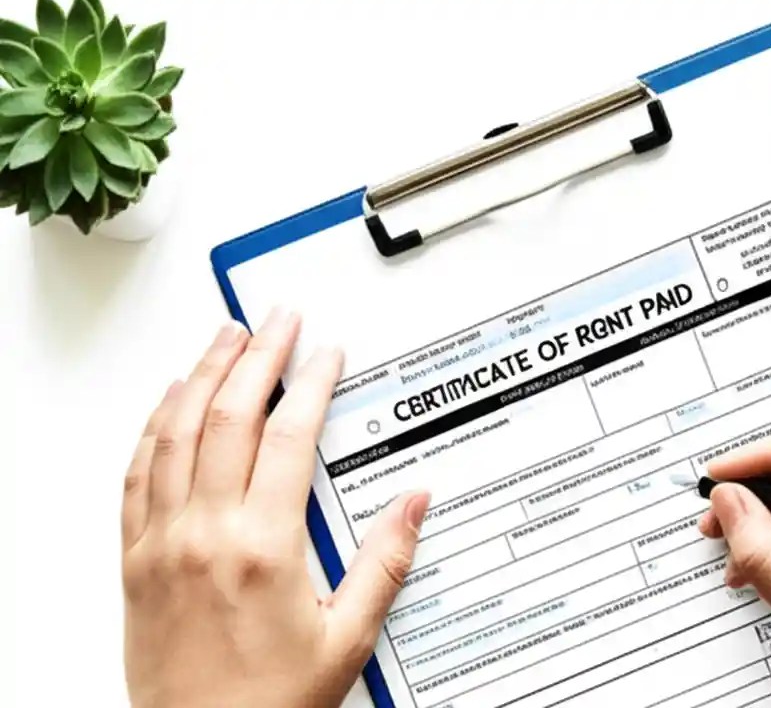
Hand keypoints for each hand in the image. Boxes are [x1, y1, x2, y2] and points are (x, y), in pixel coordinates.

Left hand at [121, 312, 430, 707]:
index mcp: (265, 546)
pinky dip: (153, 426)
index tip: (326, 353)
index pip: (289, 435)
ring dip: (201, 374)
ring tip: (224, 337)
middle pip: (229, 416)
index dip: (310, 382)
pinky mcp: (134, 559)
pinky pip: (137, 473)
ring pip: (175, 432)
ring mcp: (162, 541)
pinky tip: (168, 402)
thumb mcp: (348, 637)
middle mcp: (206, 532)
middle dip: (257, 356)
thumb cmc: (271, 703)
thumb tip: (417, 502)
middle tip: (278, 320)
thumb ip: (386, 561)